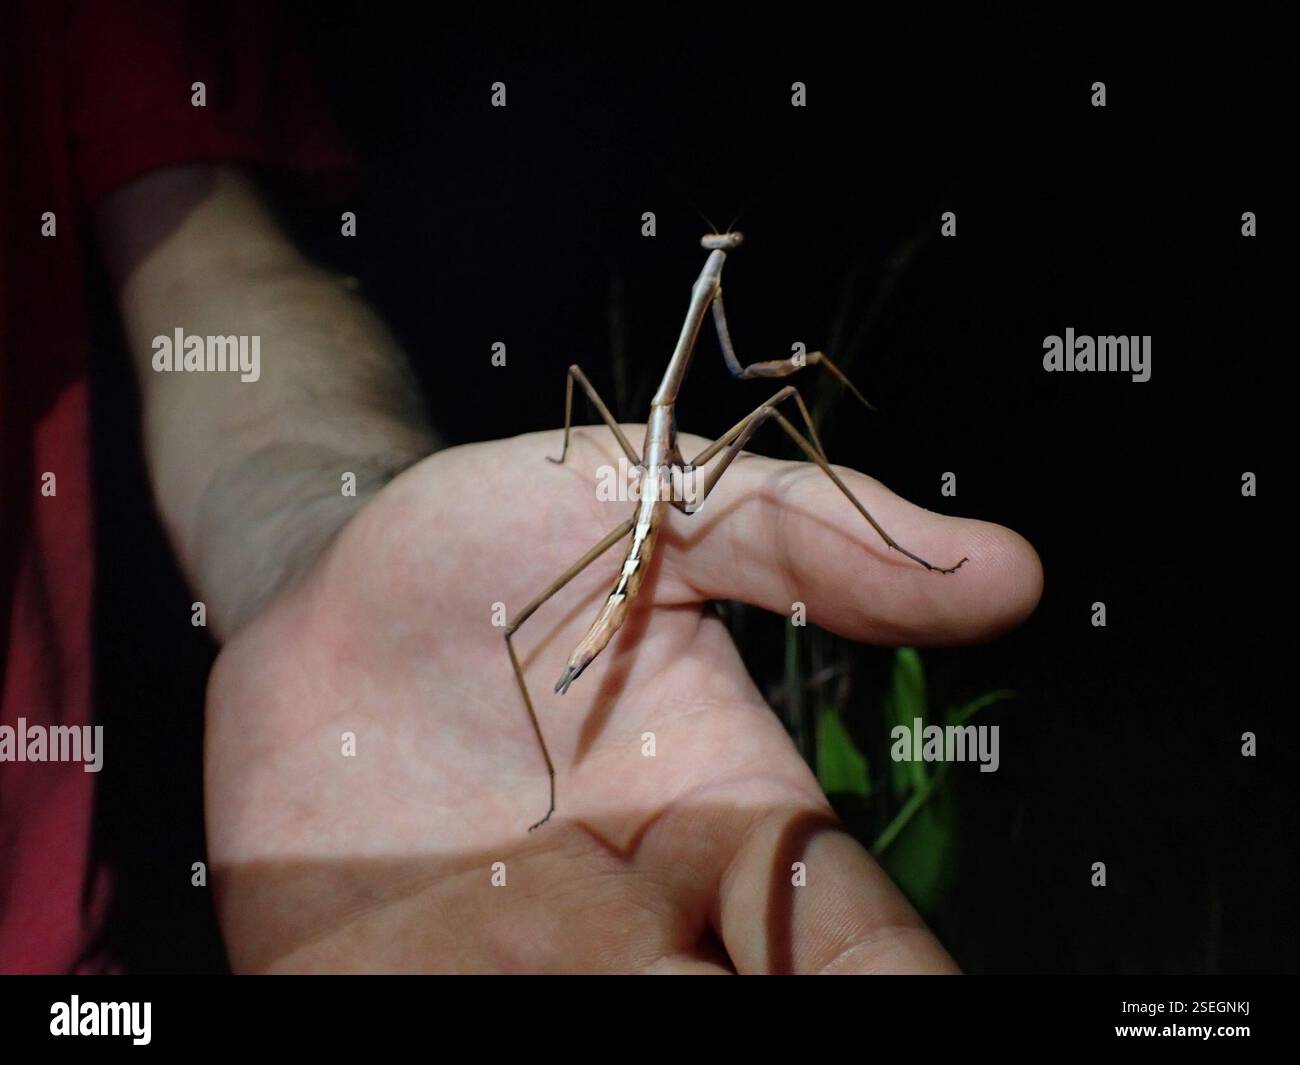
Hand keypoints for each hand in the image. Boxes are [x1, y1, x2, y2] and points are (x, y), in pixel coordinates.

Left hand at [204, 425, 1040, 972]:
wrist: (313, 590)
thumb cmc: (496, 542)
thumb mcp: (653, 505)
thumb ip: (809, 541)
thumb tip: (1008, 567)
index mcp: (728, 822)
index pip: (850, 943)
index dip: (893, 984)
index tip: (917, 1002)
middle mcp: (639, 922)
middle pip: (738, 1012)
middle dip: (746, 1023)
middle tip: (692, 995)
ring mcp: (517, 963)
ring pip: (603, 1035)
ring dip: (619, 1036)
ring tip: (609, 1002)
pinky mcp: (390, 982)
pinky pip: (427, 1029)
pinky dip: (451, 1040)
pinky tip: (414, 1023)